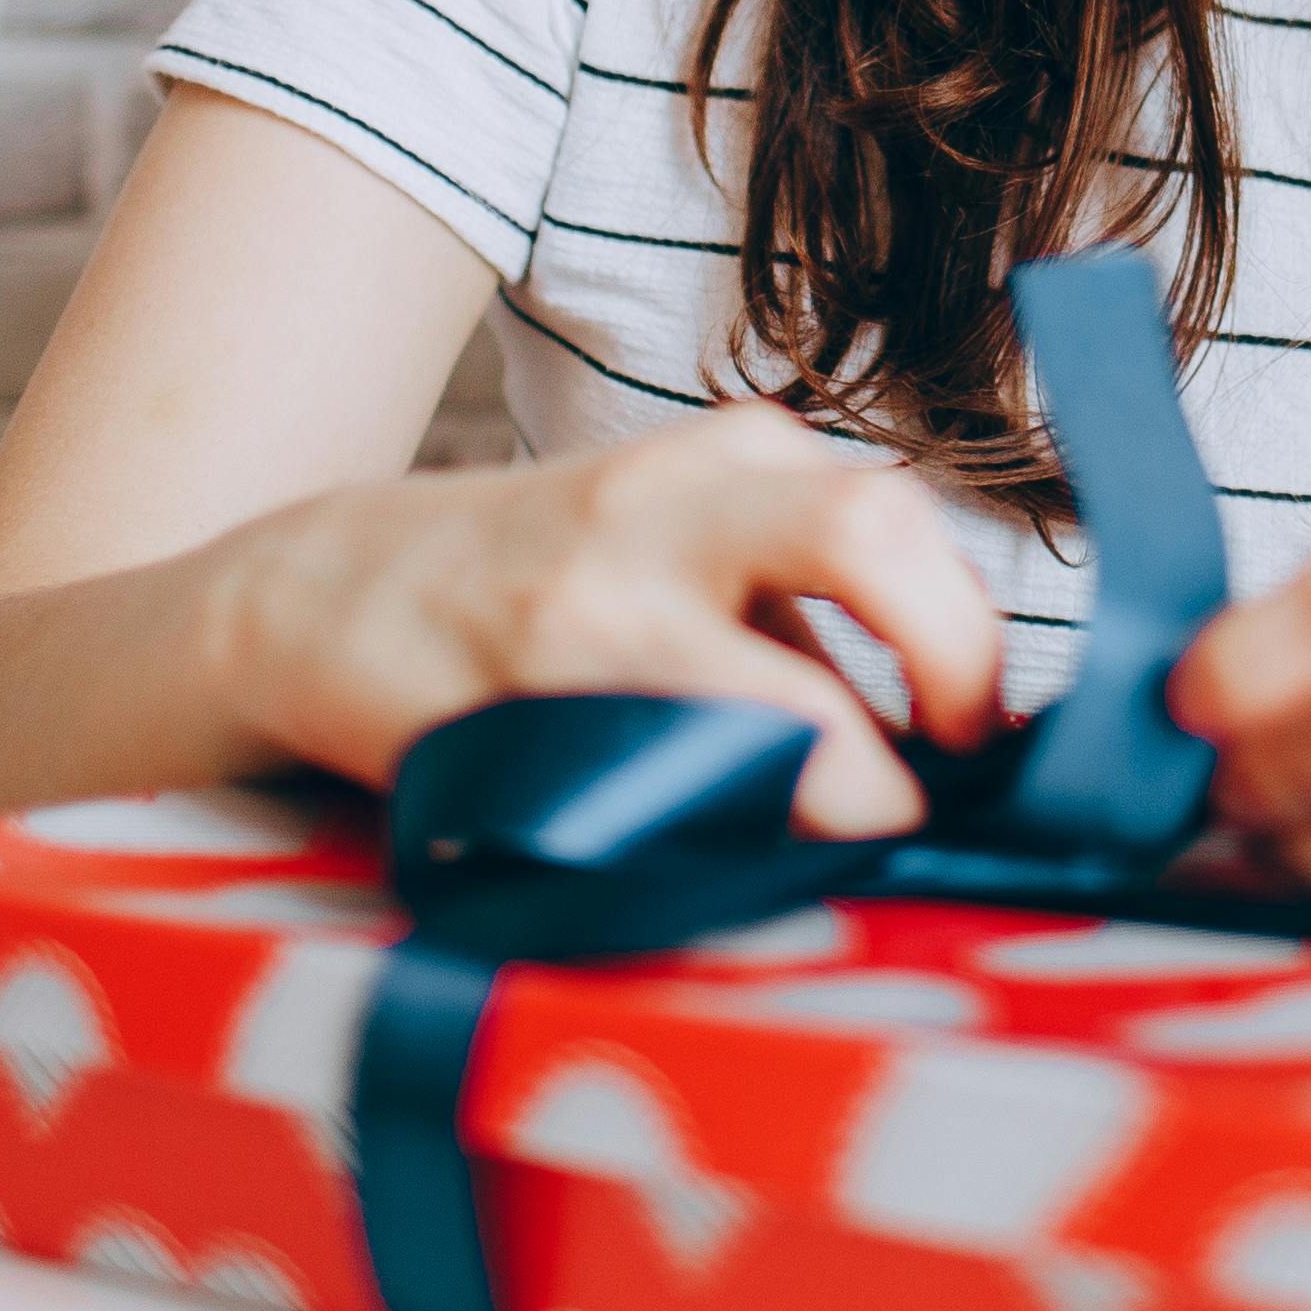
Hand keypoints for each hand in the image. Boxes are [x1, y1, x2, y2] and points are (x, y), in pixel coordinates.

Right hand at [192, 404, 1003, 838]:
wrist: (326, 594)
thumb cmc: (550, 589)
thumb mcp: (690, 545)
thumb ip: (813, 613)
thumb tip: (970, 735)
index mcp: (743, 457)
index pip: (910, 528)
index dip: (973, 648)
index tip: (984, 740)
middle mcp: (678, 502)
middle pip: (875, 531)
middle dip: (954, 662)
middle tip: (951, 764)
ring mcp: (593, 596)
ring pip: (782, 694)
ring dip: (846, 794)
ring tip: (843, 835)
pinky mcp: (520, 698)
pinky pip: (672, 792)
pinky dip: (729, 841)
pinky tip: (717, 853)